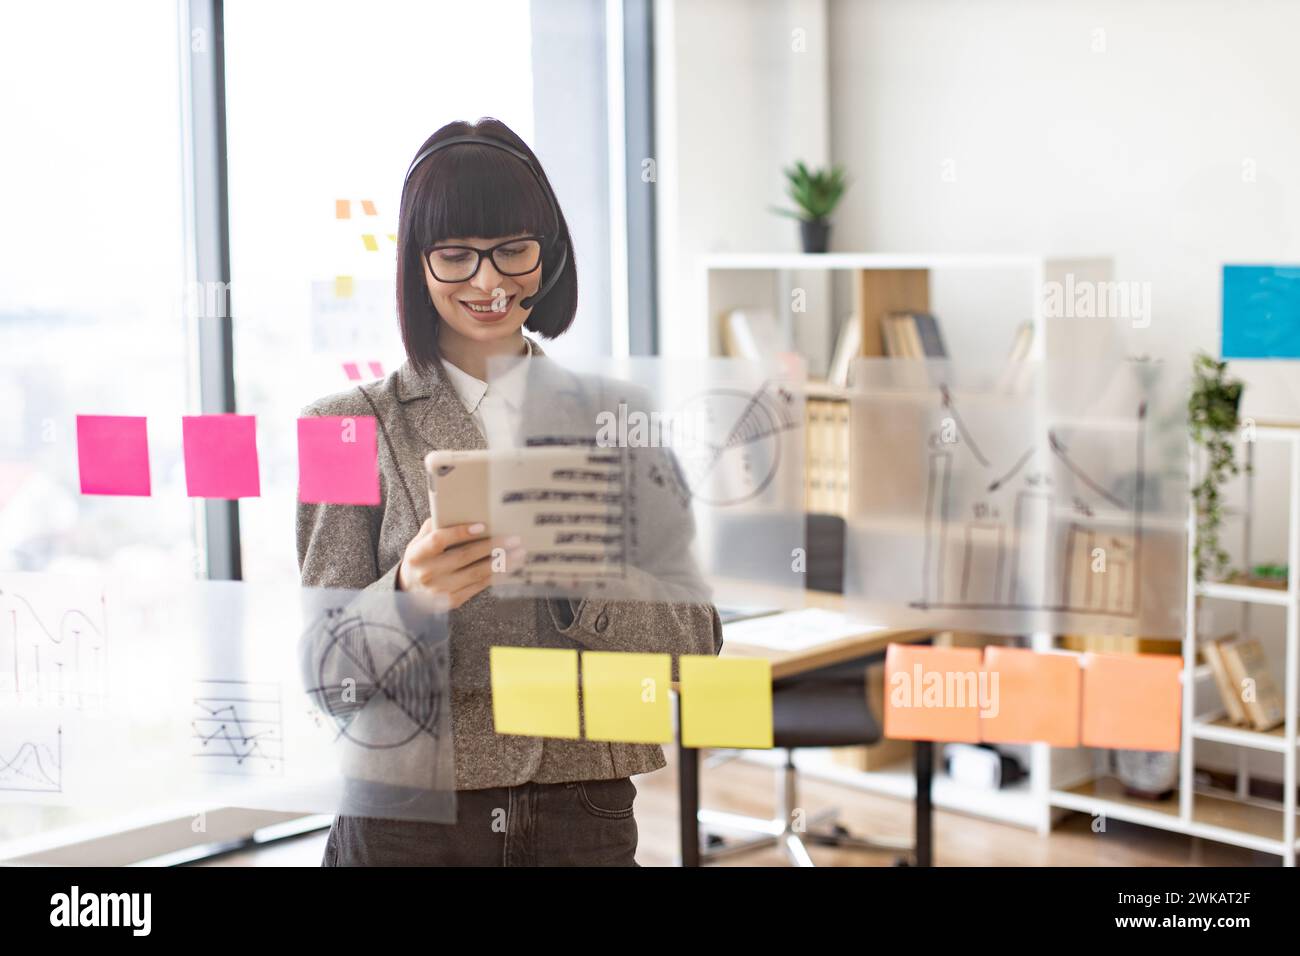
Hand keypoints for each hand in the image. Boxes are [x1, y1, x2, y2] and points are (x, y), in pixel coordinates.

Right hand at [396, 519, 524, 608]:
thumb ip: (434, 526)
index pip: (438, 540)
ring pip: (475, 574)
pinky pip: (478, 587)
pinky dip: (495, 577)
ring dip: (500, 563)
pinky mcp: (452, 601)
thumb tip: (459, 509)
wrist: (409, 591)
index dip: (459, 532)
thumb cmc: (420, 559)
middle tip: (513, 539)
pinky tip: (509, 568)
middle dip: (491, 546)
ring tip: (518, 554)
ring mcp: (440, 590)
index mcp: (417, 554)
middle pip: (463, 557)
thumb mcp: (418, 541)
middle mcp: (427, 573)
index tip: (482, 526)